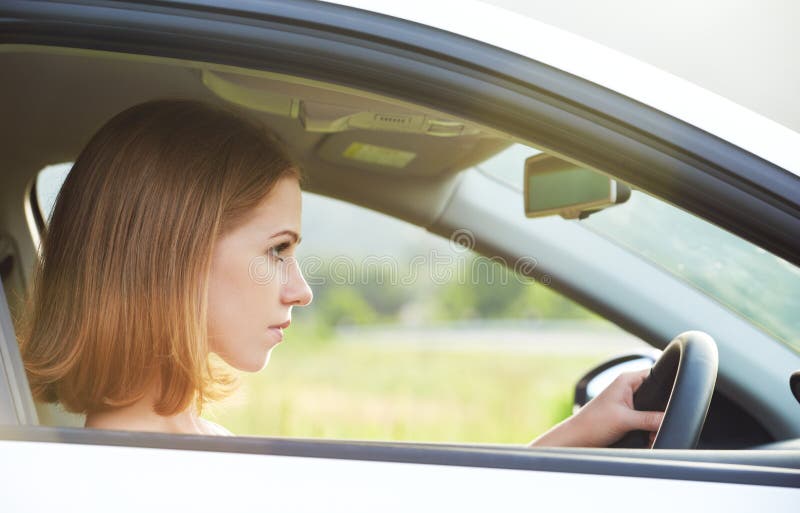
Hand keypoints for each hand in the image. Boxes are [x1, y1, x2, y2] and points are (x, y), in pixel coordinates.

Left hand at [528, 369, 663, 447]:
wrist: (577, 438)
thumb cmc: (592, 423)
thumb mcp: (625, 420)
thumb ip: (649, 419)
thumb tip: (670, 419)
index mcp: (627, 380)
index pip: (656, 375)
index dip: (668, 386)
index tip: (675, 401)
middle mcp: (629, 388)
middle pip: (658, 396)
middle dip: (661, 412)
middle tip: (657, 426)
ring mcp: (629, 402)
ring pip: (653, 411)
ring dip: (654, 424)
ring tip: (649, 435)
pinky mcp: (628, 416)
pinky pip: (646, 421)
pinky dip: (649, 430)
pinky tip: (646, 439)